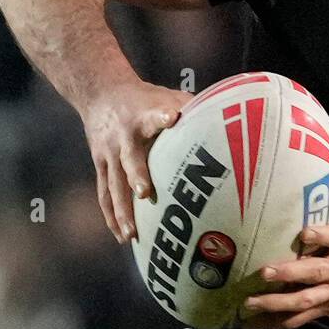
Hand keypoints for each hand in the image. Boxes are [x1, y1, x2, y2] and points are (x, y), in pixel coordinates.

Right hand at [81, 80, 192, 242]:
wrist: (100, 92)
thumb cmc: (144, 98)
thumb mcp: (166, 95)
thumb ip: (192, 107)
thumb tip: (228, 117)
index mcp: (144, 116)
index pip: (154, 116)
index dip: (162, 117)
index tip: (172, 116)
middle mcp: (124, 137)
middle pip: (129, 158)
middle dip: (136, 175)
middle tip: (144, 193)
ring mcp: (109, 153)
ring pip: (113, 184)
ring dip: (122, 210)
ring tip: (131, 234)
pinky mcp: (100, 164)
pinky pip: (105, 193)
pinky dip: (111, 215)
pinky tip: (122, 236)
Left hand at [238, 187, 328, 328]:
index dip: (322, 236)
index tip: (303, 233)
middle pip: (316, 273)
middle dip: (291, 274)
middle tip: (265, 271)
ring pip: (304, 301)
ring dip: (276, 303)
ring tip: (249, 303)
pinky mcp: (325, 310)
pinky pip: (299, 319)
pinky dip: (274, 324)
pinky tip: (249, 325)